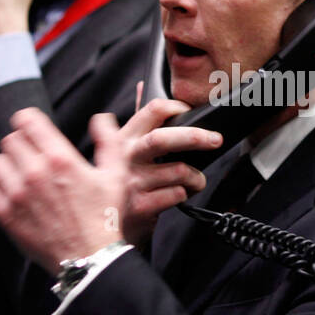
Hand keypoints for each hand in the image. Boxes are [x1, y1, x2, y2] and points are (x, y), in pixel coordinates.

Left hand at [0, 106, 124, 267]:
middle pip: (10, 140)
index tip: (33, 130)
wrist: (92, 258)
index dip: (29, 121)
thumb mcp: (116, 175)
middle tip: (32, 157)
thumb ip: (109, 141)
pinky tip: (7, 194)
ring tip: (20, 176)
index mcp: (60, 158)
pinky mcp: (6, 216)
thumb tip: (100, 119)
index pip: (26, 120)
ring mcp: (17, 195)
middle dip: (21, 145)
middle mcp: (35, 172)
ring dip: (6, 166)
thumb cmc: (105, 217)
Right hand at [113, 98, 222, 246]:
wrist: (100, 229)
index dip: (175, 106)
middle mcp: (126, 159)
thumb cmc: (116, 185)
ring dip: (195, 176)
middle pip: (164, 139)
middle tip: (214, 139)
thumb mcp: (117, 149)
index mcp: (122, 140)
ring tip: (195, 180)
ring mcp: (133, 183)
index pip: (151, 110)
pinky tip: (181, 195)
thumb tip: (142, 86)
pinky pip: (178, 195)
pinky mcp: (142, 207)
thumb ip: (135, 121)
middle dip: (195, 137)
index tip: (188, 110)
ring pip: (178, 171)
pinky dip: (186, 194)